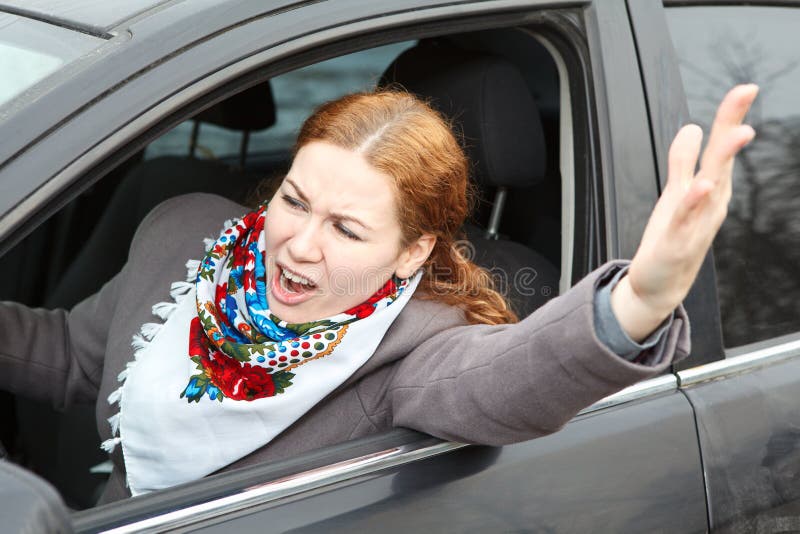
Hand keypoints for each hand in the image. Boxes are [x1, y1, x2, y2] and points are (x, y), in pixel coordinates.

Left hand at [611, 84, 758, 341]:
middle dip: (733, 125)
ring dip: (724, 160)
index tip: (745, 88)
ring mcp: (698, 223)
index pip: (722, 147)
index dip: (731, 117)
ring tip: (737, 134)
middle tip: (747, 93)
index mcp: (710, 188)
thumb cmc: (671, 238)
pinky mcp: (679, 243)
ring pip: (712, 187)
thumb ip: (682, 161)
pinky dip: (694, 202)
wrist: (660, 285)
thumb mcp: (676, 192)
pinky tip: (701, 185)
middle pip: (723, 159)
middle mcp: (711, 203)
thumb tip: (692, 129)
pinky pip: (686, 219)